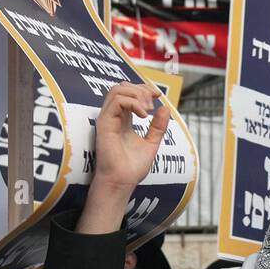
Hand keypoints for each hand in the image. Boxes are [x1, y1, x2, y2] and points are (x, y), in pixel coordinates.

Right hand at [78, 83, 168, 233]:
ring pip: (117, 90)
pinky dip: (133, 103)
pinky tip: (143, 116)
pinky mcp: (104, 123)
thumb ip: (158, 127)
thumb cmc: (132, 167)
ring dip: (137, 95)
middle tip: (152, 105)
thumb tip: (165, 108)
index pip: (129, 93)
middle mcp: (114, 117)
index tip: (158, 96)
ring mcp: (108, 119)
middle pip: (122, 87)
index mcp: (124, 120)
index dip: (144, 89)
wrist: (122, 182)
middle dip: (141, 89)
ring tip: (147, 111)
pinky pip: (117, 101)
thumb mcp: (152, 143)